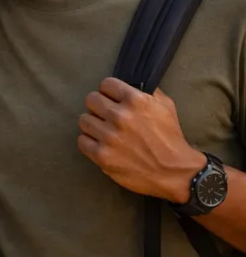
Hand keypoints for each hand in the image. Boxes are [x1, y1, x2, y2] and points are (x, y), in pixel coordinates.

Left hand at [77, 78, 204, 201]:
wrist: (173, 172)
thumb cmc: (170, 138)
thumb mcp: (165, 106)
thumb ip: (147, 92)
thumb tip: (130, 85)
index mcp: (135, 100)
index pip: (106, 84)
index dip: (108, 91)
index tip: (111, 99)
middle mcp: (120, 116)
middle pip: (91, 100)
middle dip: (97, 106)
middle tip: (104, 115)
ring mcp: (109, 136)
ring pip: (84, 120)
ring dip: (92, 124)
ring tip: (102, 130)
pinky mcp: (102, 155)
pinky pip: (82, 141)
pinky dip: (88, 142)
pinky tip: (99, 144)